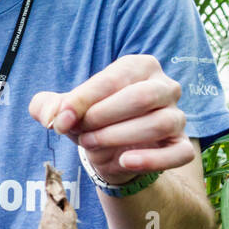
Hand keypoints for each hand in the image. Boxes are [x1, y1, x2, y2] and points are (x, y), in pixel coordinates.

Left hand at [29, 54, 193, 185]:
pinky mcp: (181, 145)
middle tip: (79, 132)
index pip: (113, 79)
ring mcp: (177, 116)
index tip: (61, 119)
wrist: (109, 150)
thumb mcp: (63, 109)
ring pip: (160, 123)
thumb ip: (47, 106)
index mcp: (138, 66)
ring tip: (90, 144)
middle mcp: (164, 87)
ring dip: (119, 136)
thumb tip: (53, 117)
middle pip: (142, 97)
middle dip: (104, 116)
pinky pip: (178, 153)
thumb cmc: (90, 119)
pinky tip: (124, 161)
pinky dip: (152, 159)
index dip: (84, 100)